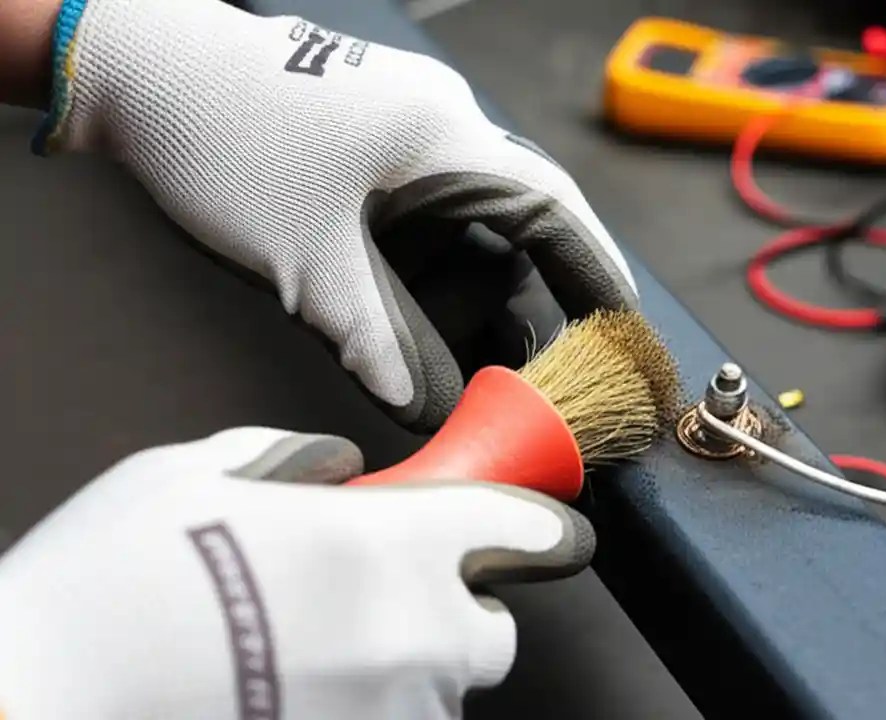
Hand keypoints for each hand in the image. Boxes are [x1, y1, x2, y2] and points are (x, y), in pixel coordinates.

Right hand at [0, 428, 593, 718]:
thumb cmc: (109, 581)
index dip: (546, 529)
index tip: (549, 533)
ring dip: (406, 672)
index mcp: (387, 545)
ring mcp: (387, 718)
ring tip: (312, 655)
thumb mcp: (194, 475)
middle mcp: (411, 639)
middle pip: (495, 634)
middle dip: (459, 614)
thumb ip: (293, 462)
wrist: (37, 702)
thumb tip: (338, 471)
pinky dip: (367, 715)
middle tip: (388, 600)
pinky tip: (293, 694)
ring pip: (441, 696)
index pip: (526, 532)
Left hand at [38, 0, 635, 430]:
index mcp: (446, 139)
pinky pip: (416, 226)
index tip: (625, 335)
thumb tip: (428, 414)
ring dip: (455, 302)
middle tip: (527, 385)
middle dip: (515, 311)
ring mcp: (401, 139)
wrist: (135, 72)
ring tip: (446, 369)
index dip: (596, 278)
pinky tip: (397, 326)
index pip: (553, 212)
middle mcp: (439, 133)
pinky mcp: (365, 154)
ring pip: (459, 236)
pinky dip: (416, 280)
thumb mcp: (307, 265)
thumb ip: (378, 345)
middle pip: (509, 235)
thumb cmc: (223, 142)